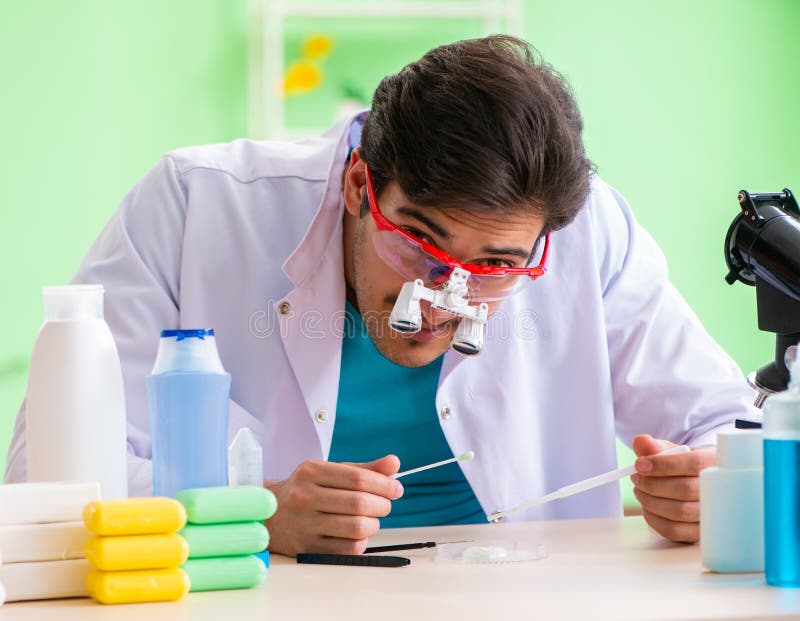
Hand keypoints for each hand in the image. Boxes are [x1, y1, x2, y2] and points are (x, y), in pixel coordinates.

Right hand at [264, 455, 402, 556]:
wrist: (270, 515)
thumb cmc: (307, 491)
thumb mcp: (330, 472)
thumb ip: (364, 469)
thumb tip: (394, 464)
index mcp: (311, 472)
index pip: (358, 478)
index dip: (384, 484)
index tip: (396, 489)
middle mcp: (304, 496)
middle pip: (359, 503)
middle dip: (382, 505)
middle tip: (385, 505)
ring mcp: (304, 524)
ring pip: (356, 527)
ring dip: (374, 524)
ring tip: (372, 519)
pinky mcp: (307, 548)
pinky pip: (348, 549)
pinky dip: (362, 542)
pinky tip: (359, 534)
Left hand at [630, 434, 714, 543]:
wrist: (700, 485)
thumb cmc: (687, 467)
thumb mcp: (674, 452)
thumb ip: (656, 447)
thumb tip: (642, 442)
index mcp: (717, 463)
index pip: (694, 464)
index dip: (663, 464)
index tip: (640, 464)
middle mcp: (721, 491)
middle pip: (684, 489)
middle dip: (652, 483)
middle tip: (636, 477)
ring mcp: (714, 515)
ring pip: (679, 512)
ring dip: (650, 500)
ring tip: (640, 490)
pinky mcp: (700, 534)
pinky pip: (674, 531)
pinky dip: (654, 519)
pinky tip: (647, 507)